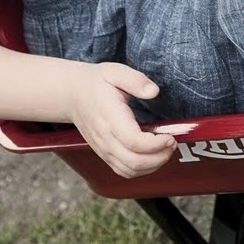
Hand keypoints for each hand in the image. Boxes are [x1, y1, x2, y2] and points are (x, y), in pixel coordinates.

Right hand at [67, 63, 177, 177]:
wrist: (72, 95)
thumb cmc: (96, 83)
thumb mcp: (115, 71)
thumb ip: (136, 80)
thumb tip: (154, 91)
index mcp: (110, 118)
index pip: (134, 142)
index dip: (156, 144)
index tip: (169, 136)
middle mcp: (105, 138)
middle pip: (134, 162)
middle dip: (159, 157)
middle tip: (171, 143)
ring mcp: (104, 149)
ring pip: (130, 170)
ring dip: (153, 166)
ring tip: (165, 149)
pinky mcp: (104, 154)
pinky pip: (124, 171)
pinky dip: (141, 170)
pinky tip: (152, 157)